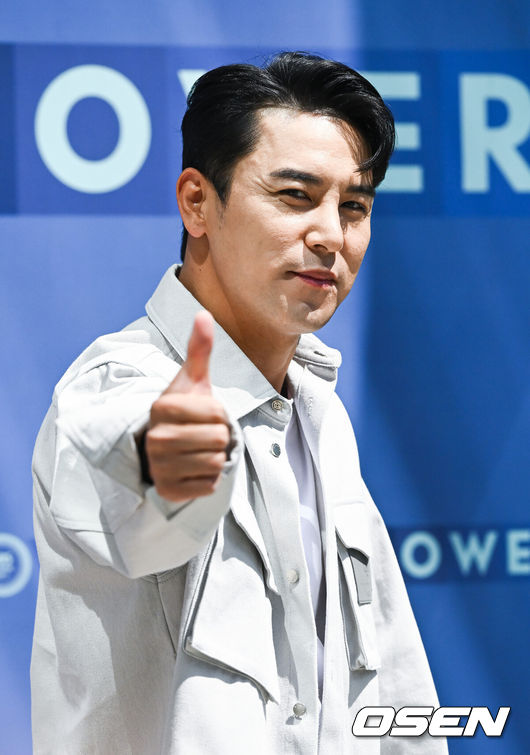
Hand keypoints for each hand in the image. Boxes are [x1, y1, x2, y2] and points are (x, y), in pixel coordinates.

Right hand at [145, 311, 229, 502]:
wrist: (165, 446)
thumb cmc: (184, 410)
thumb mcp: (192, 380)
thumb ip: (199, 350)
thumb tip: (204, 314)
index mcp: (162, 407)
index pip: (216, 413)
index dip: (218, 414)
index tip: (203, 414)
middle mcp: (156, 438)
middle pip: (218, 439)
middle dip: (218, 436)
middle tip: (202, 434)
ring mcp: (159, 467)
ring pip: (216, 462)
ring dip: (215, 457)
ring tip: (198, 450)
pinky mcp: (168, 491)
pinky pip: (209, 485)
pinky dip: (208, 478)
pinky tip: (193, 468)